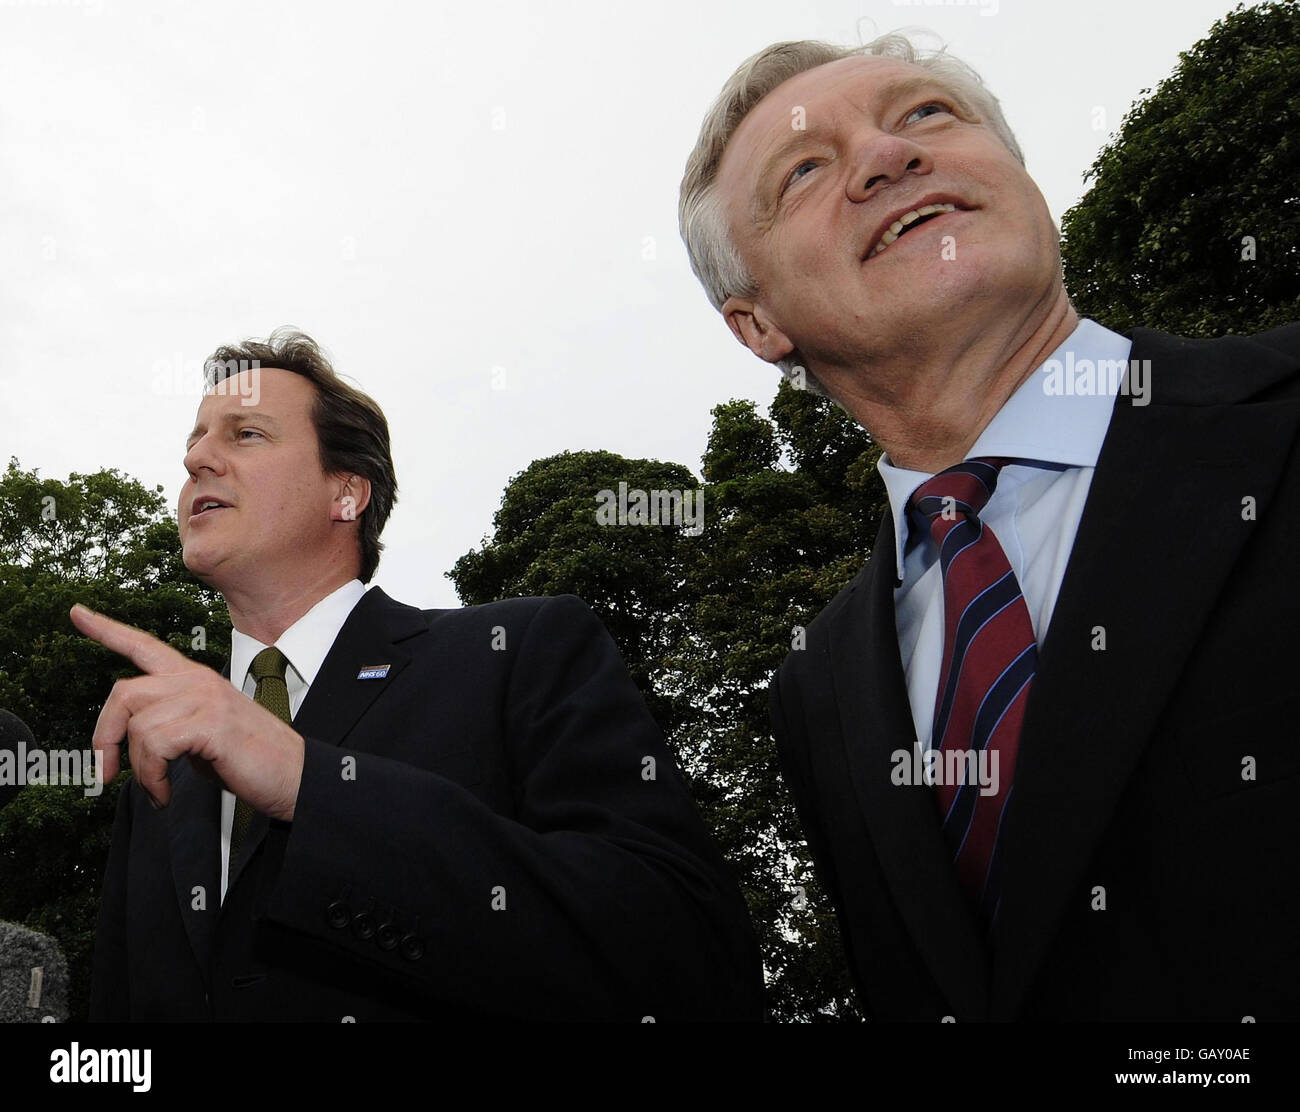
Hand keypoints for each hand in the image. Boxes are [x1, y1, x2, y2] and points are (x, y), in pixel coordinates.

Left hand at [70, 604, 303, 820]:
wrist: (295, 775)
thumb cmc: (251, 759)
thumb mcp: (201, 735)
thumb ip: (170, 725)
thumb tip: (134, 744)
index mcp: (196, 679)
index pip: (145, 646)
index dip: (107, 630)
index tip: (77, 613)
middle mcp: (198, 681)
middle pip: (124, 692)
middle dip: (105, 736)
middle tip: (107, 772)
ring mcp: (206, 699)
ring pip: (138, 725)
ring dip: (138, 768)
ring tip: (157, 788)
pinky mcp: (211, 723)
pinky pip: (155, 746)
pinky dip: (151, 777)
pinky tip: (165, 792)